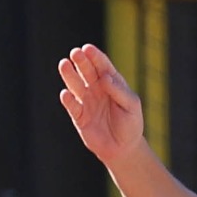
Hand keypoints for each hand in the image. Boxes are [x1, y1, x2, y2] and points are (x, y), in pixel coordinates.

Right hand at [57, 44, 146, 167]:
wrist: (123, 148)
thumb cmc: (130, 124)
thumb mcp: (132, 106)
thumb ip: (119, 91)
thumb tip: (104, 77)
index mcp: (111, 83)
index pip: (102, 66)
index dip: (95, 57)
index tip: (88, 48)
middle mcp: (97, 89)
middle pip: (87, 72)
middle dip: (81, 62)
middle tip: (75, 53)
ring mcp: (86, 102)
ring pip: (76, 85)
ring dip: (69, 75)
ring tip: (64, 64)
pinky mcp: (79, 117)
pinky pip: (72, 106)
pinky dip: (68, 100)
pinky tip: (66, 93)